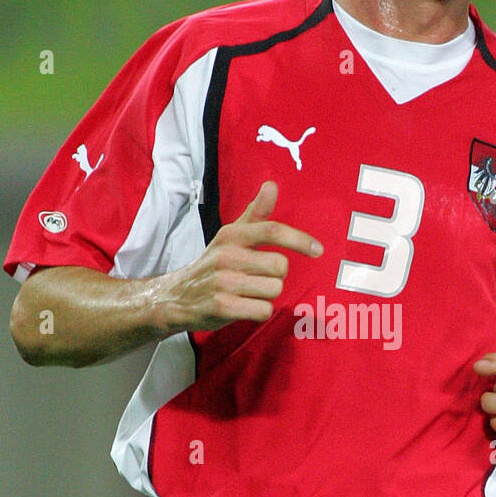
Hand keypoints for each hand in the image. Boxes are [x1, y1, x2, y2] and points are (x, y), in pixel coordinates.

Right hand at [154, 180, 322, 334]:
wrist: (176, 297)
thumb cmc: (214, 265)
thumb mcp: (231, 236)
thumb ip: (255, 213)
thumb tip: (271, 185)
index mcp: (231, 235)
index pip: (271, 230)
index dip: (299, 239)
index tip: (318, 250)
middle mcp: (226, 255)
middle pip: (281, 266)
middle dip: (276, 276)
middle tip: (257, 278)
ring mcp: (223, 281)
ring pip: (274, 289)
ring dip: (267, 295)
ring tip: (247, 292)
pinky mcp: (222, 306)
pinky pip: (263, 310)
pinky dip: (259, 311)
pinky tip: (244, 306)